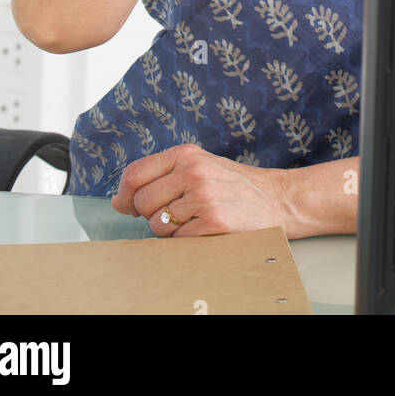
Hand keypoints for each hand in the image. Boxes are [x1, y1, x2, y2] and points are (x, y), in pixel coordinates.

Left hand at [111, 143, 295, 237]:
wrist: (276, 199)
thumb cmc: (230, 185)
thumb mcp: (196, 168)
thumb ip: (157, 179)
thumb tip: (118, 201)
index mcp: (186, 154)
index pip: (134, 174)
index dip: (126, 195)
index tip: (132, 206)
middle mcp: (193, 171)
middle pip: (143, 203)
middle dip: (151, 215)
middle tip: (175, 213)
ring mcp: (204, 197)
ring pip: (157, 225)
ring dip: (170, 231)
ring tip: (194, 220)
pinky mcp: (214, 222)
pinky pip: (177, 241)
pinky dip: (186, 241)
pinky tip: (205, 230)